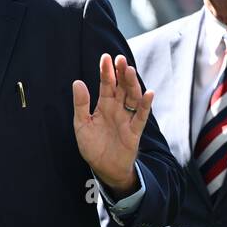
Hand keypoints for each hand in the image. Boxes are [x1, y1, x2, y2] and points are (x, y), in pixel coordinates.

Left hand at [72, 54, 153, 197]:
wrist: (104, 168)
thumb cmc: (93, 146)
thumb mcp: (81, 124)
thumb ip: (81, 104)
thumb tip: (77, 82)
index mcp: (104, 105)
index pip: (107, 84)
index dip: (106, 71)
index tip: (106, 57)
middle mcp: (117, 109)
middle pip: (121, 87)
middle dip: (121, 73)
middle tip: (120, 59)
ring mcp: (127, 118)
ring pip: (132, 97)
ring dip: (132, 84)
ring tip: (130, 71)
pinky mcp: (134, 131)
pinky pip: (141, 116)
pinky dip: (145, 105)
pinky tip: (149, 94)